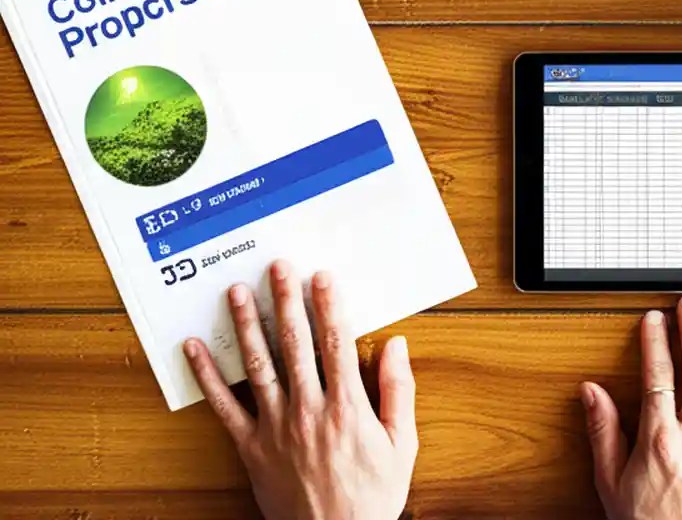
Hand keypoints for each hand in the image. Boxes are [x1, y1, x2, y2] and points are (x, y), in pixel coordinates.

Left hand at [183, 260, 419, 519]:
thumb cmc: (371, 497)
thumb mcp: (402, 445)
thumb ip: (398, 391)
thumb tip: (397, 347)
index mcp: (347, 407)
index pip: (336, 343)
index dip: (328, 305)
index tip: (321, 277)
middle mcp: (308, 410)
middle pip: (295, 345)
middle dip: (285, 302)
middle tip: (277, 269)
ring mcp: (276, 427)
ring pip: (259, 366)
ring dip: (246, 326)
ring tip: (236, 293)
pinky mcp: (251, 447)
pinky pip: (224, 406)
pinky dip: (207, 376)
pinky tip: (195, 349)